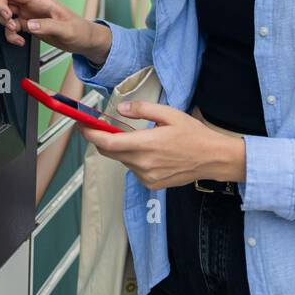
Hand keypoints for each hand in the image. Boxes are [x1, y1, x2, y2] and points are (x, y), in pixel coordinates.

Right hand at [0, 0, 108, 60]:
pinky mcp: (30, 26)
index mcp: (41, 1)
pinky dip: (12, 36)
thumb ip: (47, 26)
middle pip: (6, 1)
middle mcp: (33, 6)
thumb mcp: (66, 29)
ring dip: (6, 26)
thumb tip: (28, 25)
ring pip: (7, 16)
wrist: (83, 40)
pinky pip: (12, 28)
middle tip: (9, 23)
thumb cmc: (79, 30)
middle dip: (1, 11)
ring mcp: (30, 16)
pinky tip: (20, 41)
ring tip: (17, 35)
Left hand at [78, 101, 246, 189]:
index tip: (81, 125)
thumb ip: (142, 110)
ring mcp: (146, 177)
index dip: (90, 134)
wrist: (213, 159)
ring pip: (122, 161)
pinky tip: (149, 152)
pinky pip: (134, 169)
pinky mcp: (151, 184)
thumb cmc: (193, 135)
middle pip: (110, 152)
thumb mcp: (169, 114)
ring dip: (121, 149)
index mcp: (146, 144)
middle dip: (101, 139)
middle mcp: (143, 164)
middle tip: (99, 126)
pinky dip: (133, 159)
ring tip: (135, 137)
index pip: (108, 142)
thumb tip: (121, 109)